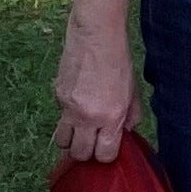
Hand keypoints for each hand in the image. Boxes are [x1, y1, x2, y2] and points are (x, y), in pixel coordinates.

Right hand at [52, 20, 138, 164]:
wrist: (95, 36)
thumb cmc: (118, 61)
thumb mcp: (133, 91)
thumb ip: (130, 116)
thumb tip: (124, 133)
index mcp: (111, 117)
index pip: (104, 155)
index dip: (106, 156)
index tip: (108, 148)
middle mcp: (87, 117)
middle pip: (79, 154)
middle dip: (86, 153)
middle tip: (93, 142)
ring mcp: (68, 107)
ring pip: (62, 142)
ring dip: (71, 140)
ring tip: (81, 131)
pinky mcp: (57, 96)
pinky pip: (59, 116)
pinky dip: (67, 116)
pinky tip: (77, 103)